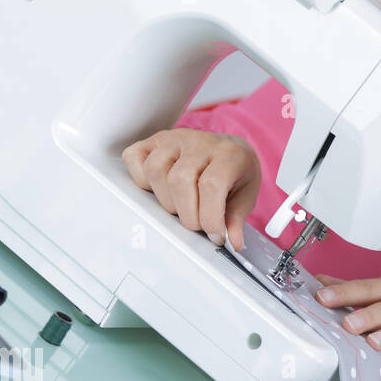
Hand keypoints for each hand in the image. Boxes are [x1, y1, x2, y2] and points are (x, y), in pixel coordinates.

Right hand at [121, 128, 261, 250]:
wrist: (231, 150)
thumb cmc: (237, 173)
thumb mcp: (246, 195)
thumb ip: (236, 218)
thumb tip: (233, 242)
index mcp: (229, 154)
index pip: (212, 184)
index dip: (209, 216)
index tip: (214, 234)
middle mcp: (200, 142)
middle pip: (180, 180)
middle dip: (187, 214)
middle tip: (197, 223)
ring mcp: (175, 138)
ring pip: (155, 170)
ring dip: (165, 200)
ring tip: (180, 206)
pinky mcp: (154, 140)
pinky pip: (134, 158)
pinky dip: (141, 179)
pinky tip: (159, 189)